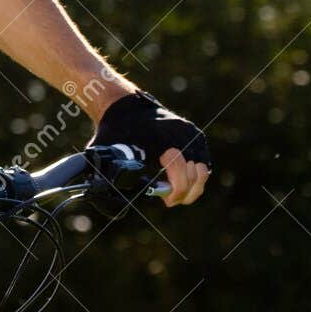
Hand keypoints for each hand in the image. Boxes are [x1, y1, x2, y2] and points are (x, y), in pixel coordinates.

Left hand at [89, 90, 211, 208]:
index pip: (180, 172)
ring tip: (175, 188)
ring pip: (202, 171)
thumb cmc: (116, 133)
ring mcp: (190, 134)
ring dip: (191, 184)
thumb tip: (117, 203)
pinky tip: (179, 177)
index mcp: (159, 141)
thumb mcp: (108, 153)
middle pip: (195, 176)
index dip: (176, 191)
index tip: (167, 200)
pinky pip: (202, 161)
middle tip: (169, 197)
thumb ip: (112, 177)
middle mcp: (179, 135)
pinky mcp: (195, 134)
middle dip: (183, 191)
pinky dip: (194, 173)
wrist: (127, 108)